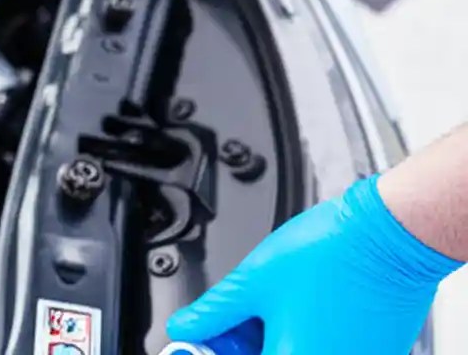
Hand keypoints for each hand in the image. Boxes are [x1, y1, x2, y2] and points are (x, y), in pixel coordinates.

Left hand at [168, 176, 461, 353]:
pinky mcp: (372, 352)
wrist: (390, 234)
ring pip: (295, 352)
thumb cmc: (332, 254)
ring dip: (272, 338)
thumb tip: (186, 326)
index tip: (203, 337)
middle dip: (243, 344)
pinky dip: (302, 334)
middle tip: (230, 319)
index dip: (214, 351)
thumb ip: (214, 312)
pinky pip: (325, 348)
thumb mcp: (252, 281)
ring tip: (265, 307)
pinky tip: (293, 308)